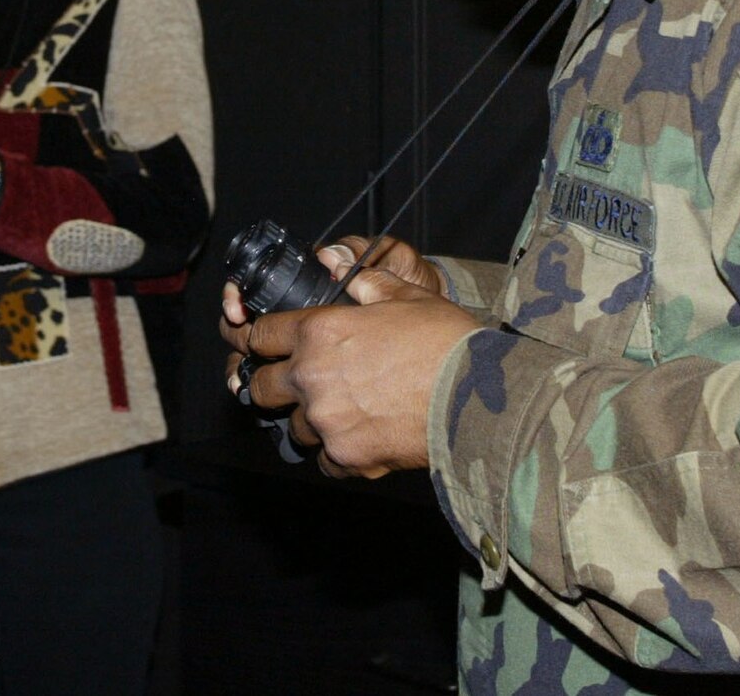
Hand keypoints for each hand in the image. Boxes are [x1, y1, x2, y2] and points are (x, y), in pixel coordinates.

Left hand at [221, 247, 478, 478]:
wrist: (479, 398)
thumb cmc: (446, 342)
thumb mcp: (408, 296)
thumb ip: (369, 286)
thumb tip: (351, 279)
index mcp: (319, 331)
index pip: (260, 335)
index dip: (259, 338)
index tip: (264, 344)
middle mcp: (312, 377)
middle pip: (261, 386)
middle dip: (272, 383)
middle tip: (296, 383)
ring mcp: (327, 421)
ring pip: (294, 426)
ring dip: (309, 419)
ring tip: (339, 413)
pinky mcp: (347, 457)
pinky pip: (324, 461)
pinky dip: (335, 452)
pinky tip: (357, 439)